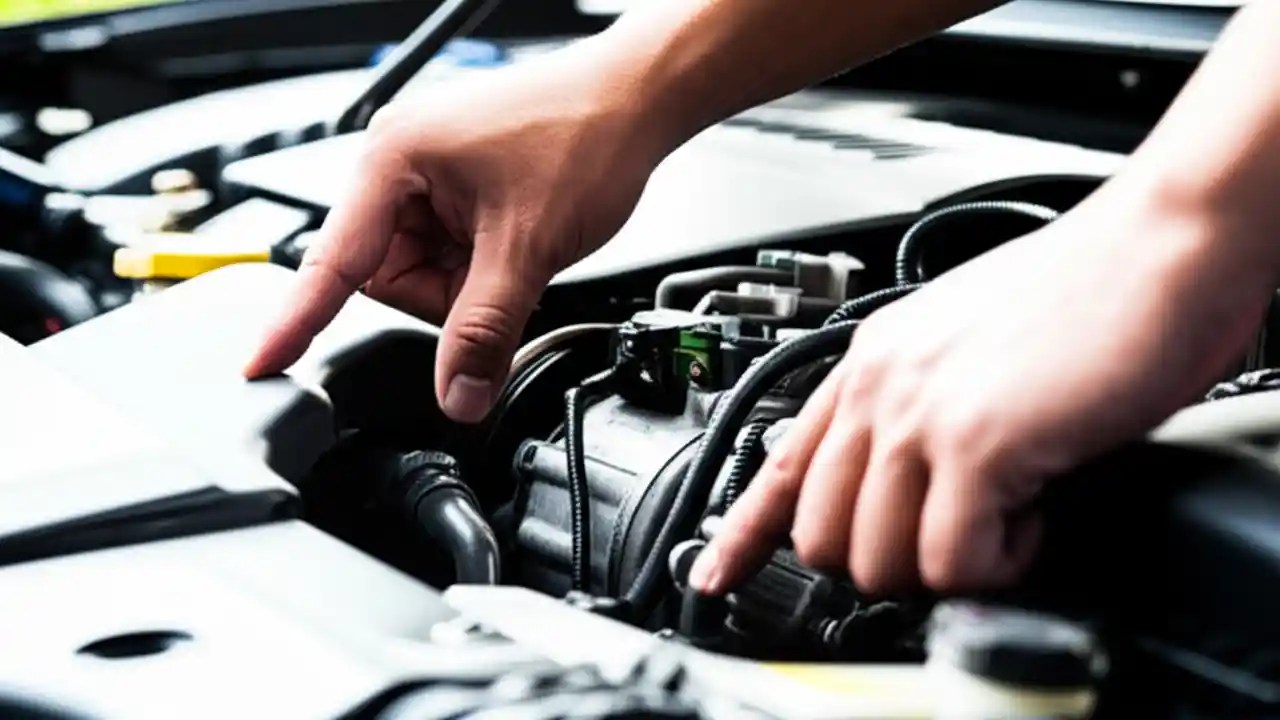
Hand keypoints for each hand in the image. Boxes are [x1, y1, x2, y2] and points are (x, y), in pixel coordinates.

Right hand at [243, 39, 665, 422]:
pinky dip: (482, 266)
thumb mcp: (527, 248)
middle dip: (443, 294)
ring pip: (422, 272)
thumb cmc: (582, 134)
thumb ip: (484, 330)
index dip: (296, 321)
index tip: (261, 363)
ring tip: (515, 247)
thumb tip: (456, 394)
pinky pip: (449, 253)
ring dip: (468, 282)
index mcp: (393, 161)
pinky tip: (515, 243)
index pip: (332, 262)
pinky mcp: (458, 187)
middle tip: (499, 274)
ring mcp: (430, 175)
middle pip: (386, 277)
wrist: (638, 100)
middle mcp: (400, 163)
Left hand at [689, 187, 1277, 596]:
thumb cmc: (1085, 288)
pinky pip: (952, 563)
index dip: (742, 532)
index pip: (780, 464)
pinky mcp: (978, 443)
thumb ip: (919, 404)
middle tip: (948, 539)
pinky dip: (998, 563)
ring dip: (943, 565)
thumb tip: (912, 478)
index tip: (715, 571)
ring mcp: (921, 415)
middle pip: (820, 537)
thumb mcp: (963, 342)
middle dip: (882, 563)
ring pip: (875, 561)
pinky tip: (1033, 515)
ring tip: (1003, 518)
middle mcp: (879, 387)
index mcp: (870, 362)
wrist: (1159, 243)